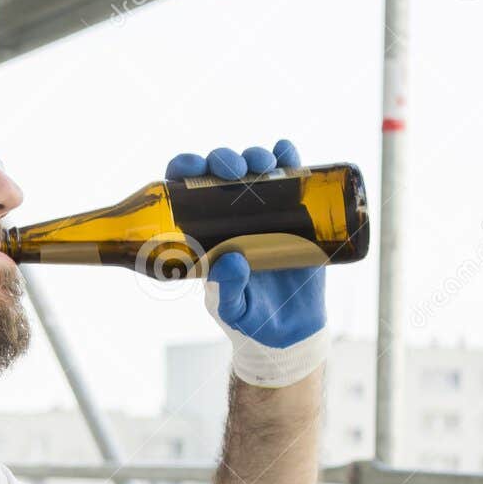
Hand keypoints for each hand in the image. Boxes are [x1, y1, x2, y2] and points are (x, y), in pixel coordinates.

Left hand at [164, 140, 328, 386]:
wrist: (291, 331)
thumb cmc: (251, 320)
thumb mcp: (233, 310)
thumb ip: (227, 291)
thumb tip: (230, 259)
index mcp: (204, 232)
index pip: (186, 189)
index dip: (185, 168)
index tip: (193, 167)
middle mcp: (231, 215)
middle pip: (222, 172)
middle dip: (225, 159)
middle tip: (235, 169)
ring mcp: (265, 212)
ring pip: (256, 169)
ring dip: (256, 156)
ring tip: (263, 164)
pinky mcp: (297, 215)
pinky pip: (293, 178)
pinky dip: (289, 159)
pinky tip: (285, 152)